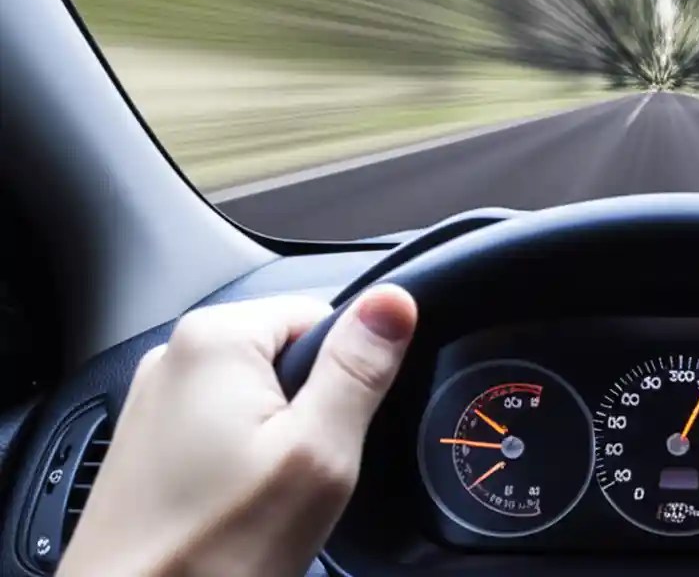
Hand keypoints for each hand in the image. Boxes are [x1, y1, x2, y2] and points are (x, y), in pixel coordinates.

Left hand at [59, 286, 416, 576]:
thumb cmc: (212, 549)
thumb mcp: (317, 453)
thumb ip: (358, 369)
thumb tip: (393, 300)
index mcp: (216, 339)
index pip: (324, 317)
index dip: (346, 380)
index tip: (326, 435)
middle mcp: (176, 355)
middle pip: (290, 358)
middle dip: (309, 414)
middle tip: (294, 477)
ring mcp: (158, 400)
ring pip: (260, 398)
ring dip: (276, 443)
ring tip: (260, 498)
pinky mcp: (152, 441)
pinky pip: (226, 429)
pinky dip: (242, 463)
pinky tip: (234, 506)